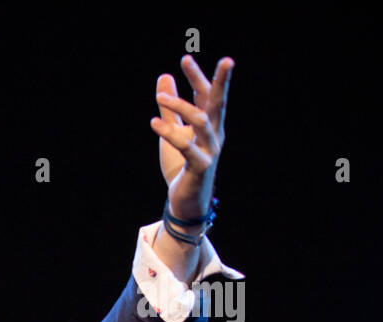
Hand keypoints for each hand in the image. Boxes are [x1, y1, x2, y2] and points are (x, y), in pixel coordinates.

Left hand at [149, 55, 233, 221]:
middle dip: (222, 81)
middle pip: (218, 102)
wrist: (186, 202)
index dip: (197, 77)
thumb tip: (165, 77)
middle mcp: (214, 134)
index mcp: (209, 125)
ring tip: (160, 98)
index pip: (206, 95)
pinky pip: (186, 145)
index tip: (185, 58)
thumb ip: (170, 108)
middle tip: (228, 59)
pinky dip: (170, 133)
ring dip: (181, 106)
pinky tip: (154, 123)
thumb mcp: (173, 132)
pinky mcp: (200, 166)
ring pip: (202, 121)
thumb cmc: (182, 166)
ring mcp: (210, 150)